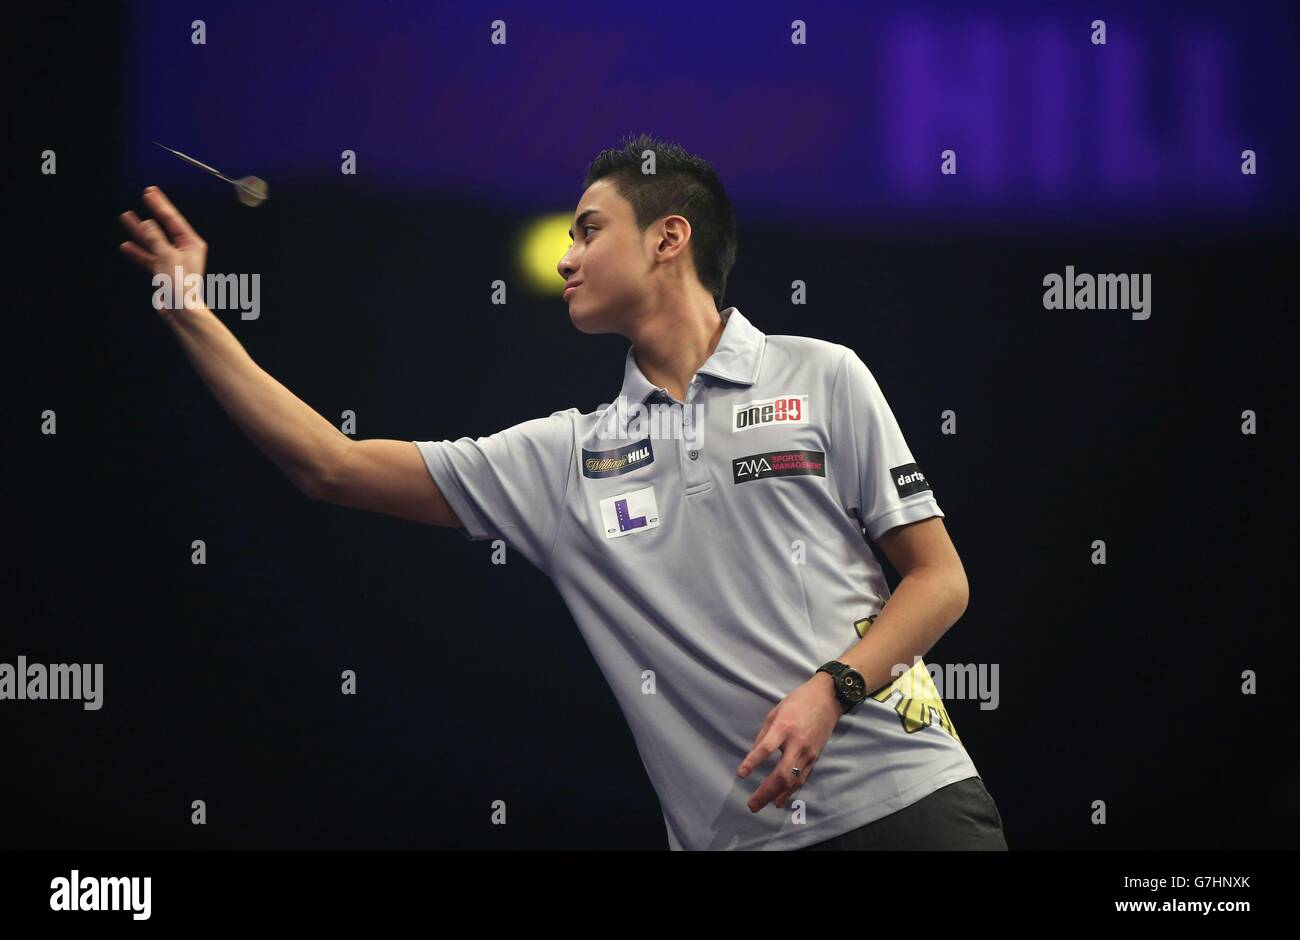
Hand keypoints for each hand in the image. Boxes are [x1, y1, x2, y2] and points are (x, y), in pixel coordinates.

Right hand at [119, 186, 207, 318]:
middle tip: (144, 196)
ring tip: (126, 217)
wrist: (181, 310)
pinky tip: (127, 246)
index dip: (161, 204)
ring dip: (139, 231)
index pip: (173, 219)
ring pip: (153, 241)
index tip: (150, 192)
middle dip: (152, 212)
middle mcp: (184, 250)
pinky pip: (148, 257)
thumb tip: (147, 224)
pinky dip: (138, 252)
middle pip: (164, 227)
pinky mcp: (164, 272)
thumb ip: (155, 238)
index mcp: (191, 244)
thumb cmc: (180, 285)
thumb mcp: (166, 256)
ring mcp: (173, 261)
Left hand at [737, 672, 841, 812]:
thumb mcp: (775, 712)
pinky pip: (801, 778)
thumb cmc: (797, 702)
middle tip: (751, 804)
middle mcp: (797, 743)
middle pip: (781, 773)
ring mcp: (808, 753)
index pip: (766, 748)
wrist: (827, 699)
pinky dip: (789, 792)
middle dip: (765, 791)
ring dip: (775, 795)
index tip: (741, 774)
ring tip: (760, 806)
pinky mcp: (815, 758)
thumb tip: (753, 755)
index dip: (753, 762)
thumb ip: (763, 734)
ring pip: (792, 780)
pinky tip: (778, 801)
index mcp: (784, 727)